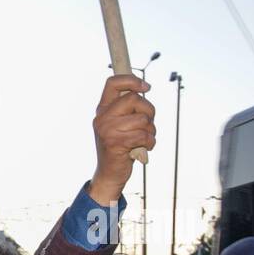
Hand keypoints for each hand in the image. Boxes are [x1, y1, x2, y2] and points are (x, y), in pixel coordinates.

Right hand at [88, 74, 154, 205]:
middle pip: (134, 99)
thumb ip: (126, 108)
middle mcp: (102, 118)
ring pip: (142, 119)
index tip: (146, 87)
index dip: (132, 80)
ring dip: (151, 130)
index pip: (113, 82)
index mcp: (102, 110)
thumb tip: (144, 88)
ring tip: (144, 140)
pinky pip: (144, 135)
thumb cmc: (120, 147)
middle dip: (149, 111)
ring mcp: (107, 130)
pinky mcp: (116, 143)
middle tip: (148, 124)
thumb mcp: (118, 124)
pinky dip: (150, 143)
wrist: (109, 174)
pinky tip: (143, 149)